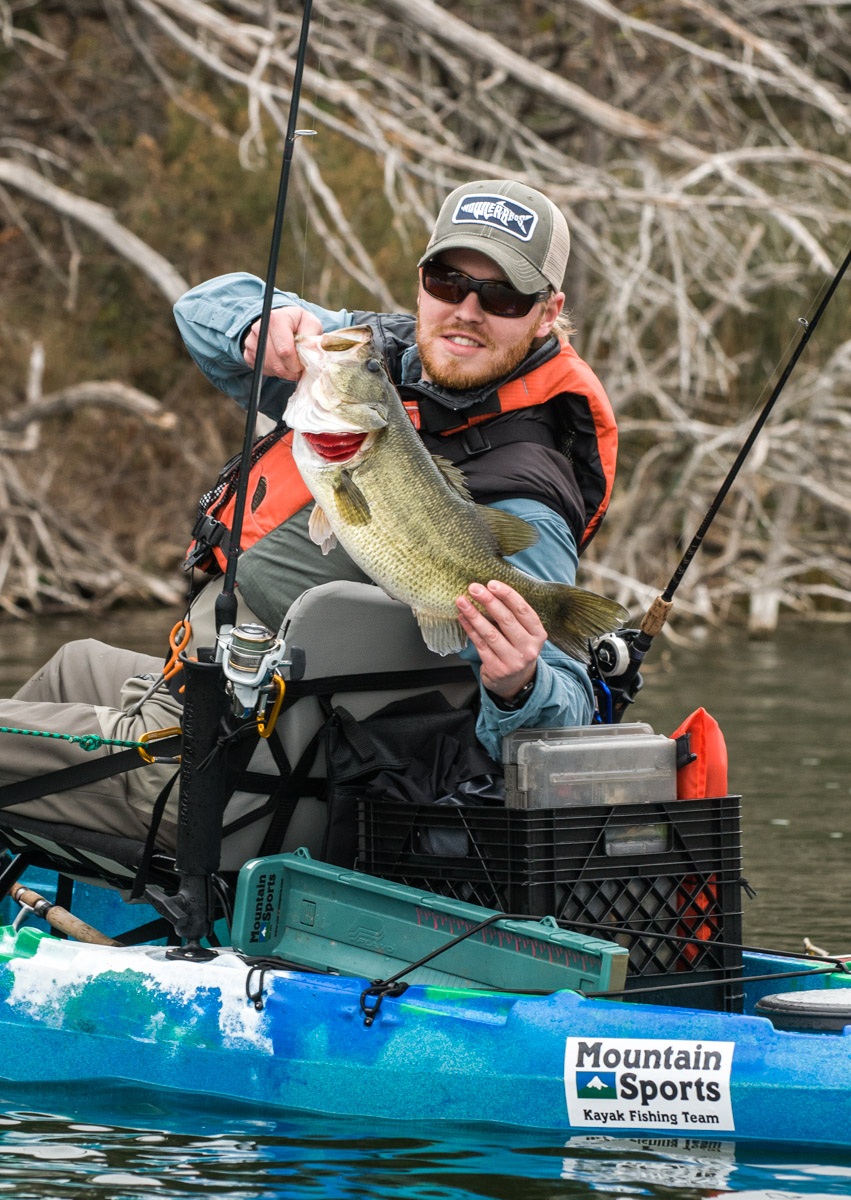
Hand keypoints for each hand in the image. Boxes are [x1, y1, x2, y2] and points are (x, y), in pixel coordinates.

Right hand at [242, 306, 323, 378]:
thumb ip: (312, 338)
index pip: (285, 351)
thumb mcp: (311, 324)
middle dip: (291, 370)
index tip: (302, 362)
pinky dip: (273, 371)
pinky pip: (262, 370)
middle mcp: (259, 328)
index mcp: (276, 318)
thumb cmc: (298, 323)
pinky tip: (280, 361)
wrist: (281, 322)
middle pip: (277, 363)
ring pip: (270, 368)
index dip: (296, 363)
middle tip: (298, 365)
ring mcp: (251, 341)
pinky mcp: (247, 353)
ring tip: (290, 362)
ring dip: (284, 371)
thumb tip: (311, 354)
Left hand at [456, 579, 545, 699]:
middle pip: (506, 620)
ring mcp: (513, 661)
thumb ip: (514, 615)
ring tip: (462, 601)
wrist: (515, 681)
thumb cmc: (516, 648)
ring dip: (474, 615)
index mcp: (538, 635)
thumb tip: (489, 589)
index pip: (523, 610)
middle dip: (488, 601)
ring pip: (490, 633)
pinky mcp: (497, 669)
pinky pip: (480, 645)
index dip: (507, 595)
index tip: (492, 584)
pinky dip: (470, 629)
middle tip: (473, 588)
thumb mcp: (524, 633)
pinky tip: (462, 617)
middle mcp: (528, 648)